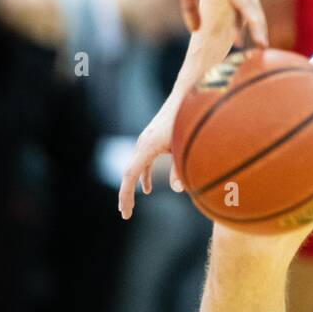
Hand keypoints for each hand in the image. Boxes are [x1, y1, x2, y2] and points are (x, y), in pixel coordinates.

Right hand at [118, 99, 183, 219]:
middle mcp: (142, 143)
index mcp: (147, 146)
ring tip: (130, 205)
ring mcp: (145, 140)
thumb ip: (180, 169)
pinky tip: (147, 188)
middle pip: (128, 174)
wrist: (187, 96)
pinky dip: (143, 176)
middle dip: (126, 195)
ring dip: (133, 187)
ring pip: (135, 168)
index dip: (126, 195)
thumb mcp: (184, 147)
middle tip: (125, 214)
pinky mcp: (151, 139)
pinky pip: (142, 163)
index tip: (125, 212)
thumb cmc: (187, 121)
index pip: (129, 175)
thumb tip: (178, 190)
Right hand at [160, 0, 268, 46]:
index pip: (241, 8)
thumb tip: (195, 30)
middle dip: (258, 27)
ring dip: (254, 21)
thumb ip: (190, 9)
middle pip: (250, 6)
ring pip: (246, 2)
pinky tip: (246, 21)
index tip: (251, 43)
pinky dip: (240, 7)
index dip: (246, 25)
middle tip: (264, 47)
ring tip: (260, 40)